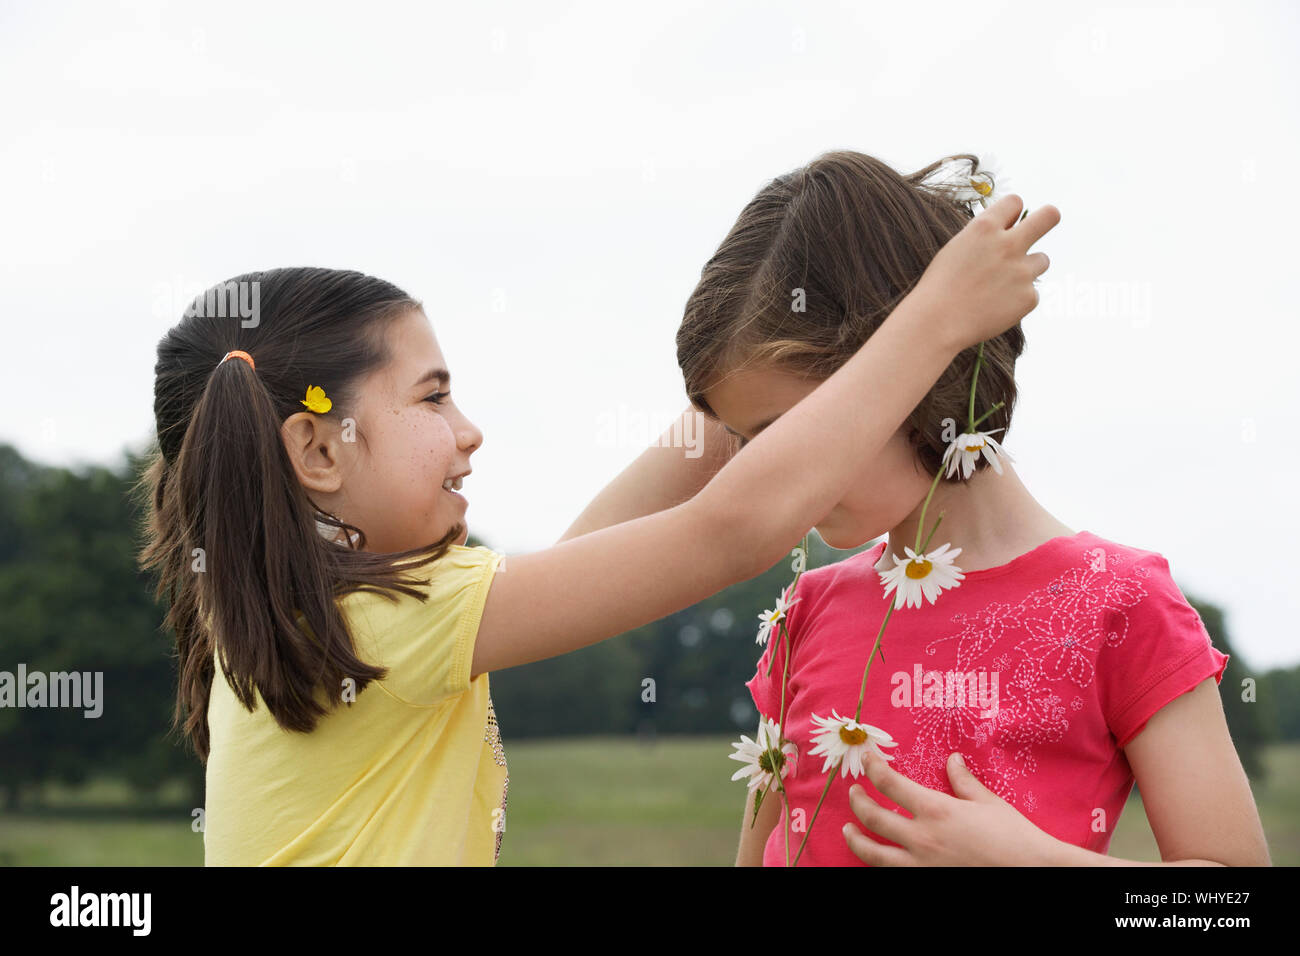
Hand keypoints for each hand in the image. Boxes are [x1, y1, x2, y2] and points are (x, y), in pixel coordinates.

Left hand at [841, 750, 1061, 865]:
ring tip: (848, 831)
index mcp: (936, 811)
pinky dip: (880, 866)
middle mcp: (922, 838)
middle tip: (854, 793)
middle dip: (858, 802)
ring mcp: (922, 865)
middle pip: (873, 818)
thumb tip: (953, 760)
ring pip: (874, 854)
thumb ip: (963, 782)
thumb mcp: (988, 803)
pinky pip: (893, 874)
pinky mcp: (927, 881)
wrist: (1033, 873)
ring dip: (856, 840)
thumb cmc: (1014, 837)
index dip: (873, 768)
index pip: (889, 784)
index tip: (867, 759)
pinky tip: (878, 860)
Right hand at [906, 193, 1060, 354]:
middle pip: (1048, 217)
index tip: (1010, 222)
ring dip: (1027, 268)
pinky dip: (1017, 300)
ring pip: (1042, 260)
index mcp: (984, 228)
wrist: (937, 323)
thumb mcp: (957, 249)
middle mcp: (1008, 245)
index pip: (1014, 202)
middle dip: (1049, 216)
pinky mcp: (1029, 297)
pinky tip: (994, 308)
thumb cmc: (940, 287)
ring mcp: (1021, 272)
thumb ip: (985, 237)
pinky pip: (1031, 293)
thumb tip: (1012, 227)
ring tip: (1000, 286)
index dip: (1012, 213)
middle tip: (1048, 220)